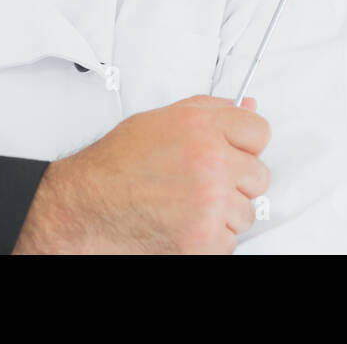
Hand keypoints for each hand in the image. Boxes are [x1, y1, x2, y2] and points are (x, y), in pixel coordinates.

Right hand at [13, 94, 270, 253]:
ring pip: (246, 212)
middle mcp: (210, 160)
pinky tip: (182, 224)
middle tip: (200, 184)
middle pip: (258, 175)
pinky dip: (209, 239)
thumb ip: (211, 110)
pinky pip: (230, 241)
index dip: (245, 146)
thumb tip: (249, 106)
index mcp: (202, 126)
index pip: (259, 131)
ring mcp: (210, 201)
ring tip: (186, 205)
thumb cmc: (118, 164)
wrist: (87, 205)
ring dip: (223, 214)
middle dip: (235, 182)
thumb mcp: (162, 120)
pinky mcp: (204, 237)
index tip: (232, 154)